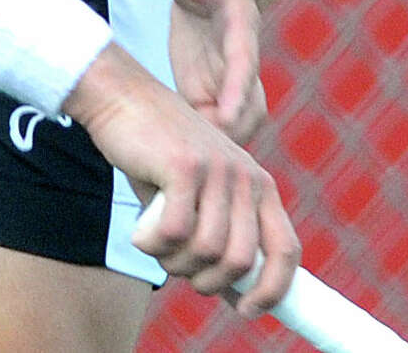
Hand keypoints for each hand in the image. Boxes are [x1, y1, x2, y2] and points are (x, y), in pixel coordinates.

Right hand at [65, 44, 299, 313]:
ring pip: (206, 251)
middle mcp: (245, 175)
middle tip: (177, 265)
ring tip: (156, 240)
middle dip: (206, 280)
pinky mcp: (184, 167)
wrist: (122, 98)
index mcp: (257, 183)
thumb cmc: (157, 153)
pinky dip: (153, 243)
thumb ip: (218, 233)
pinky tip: (141, 228)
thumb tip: (236, 294)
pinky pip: (174, 234)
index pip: (285, 248)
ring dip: (174, 261)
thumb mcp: (199, 193)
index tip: (248, 310)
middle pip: (239, 261)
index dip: (273, 289)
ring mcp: (216, 169)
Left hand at [166, 0, 266, 146]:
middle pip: (250, 106)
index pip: (243, 60)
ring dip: (218, 145)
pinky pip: (215, 123)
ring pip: (239, 122)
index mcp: (240, 22)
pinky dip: (203, 143)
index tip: (226, 117)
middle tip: (196, 158)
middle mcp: (241, 56)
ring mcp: (229, 74)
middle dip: (229, 132)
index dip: (236, 90)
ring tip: (186, 166)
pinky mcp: (214, 86)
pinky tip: (177, 158)